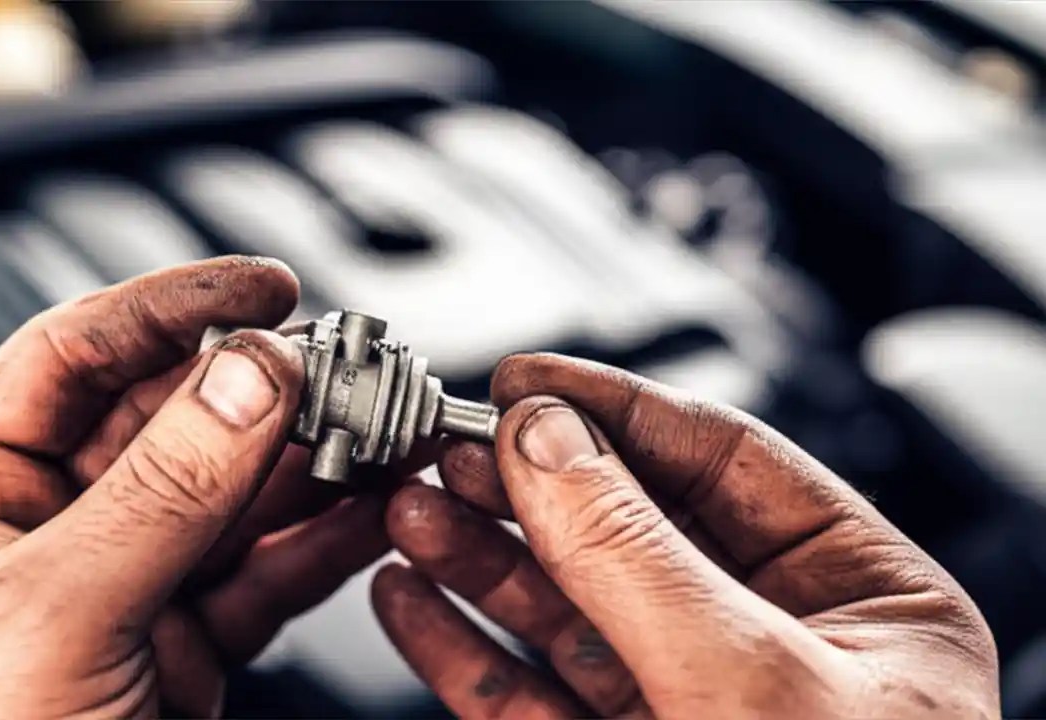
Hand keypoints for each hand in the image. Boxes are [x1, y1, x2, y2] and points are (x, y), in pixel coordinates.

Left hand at [0, 257, 398, 717]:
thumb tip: (249, 378)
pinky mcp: (186, 645)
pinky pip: (267, 569)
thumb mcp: (46, 617)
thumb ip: (159, 492)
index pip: (74, 355)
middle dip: (268, 389)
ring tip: (384, 431)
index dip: (174, 306)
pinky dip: (325, 539)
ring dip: (315, 458)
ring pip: (235, 489)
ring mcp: (123, 584)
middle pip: (173, 414)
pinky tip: (372, 510)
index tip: (267, 288)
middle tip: (354, 371)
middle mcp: (44, 526)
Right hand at [373, 353, 998, 718]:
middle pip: (627, 528)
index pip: (725, 461)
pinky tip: (414, 601)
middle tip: (443, 443)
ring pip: (566, 609)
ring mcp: (691, 712)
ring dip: (480, 555)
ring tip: (409, 508)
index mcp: (864, 603)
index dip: (614, 410)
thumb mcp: (749, 681)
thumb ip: (635, 554)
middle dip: (528, 483)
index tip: (525, 382)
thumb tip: (550, 441)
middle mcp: (776, 650)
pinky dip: (465, 647)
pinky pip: (530, 695)